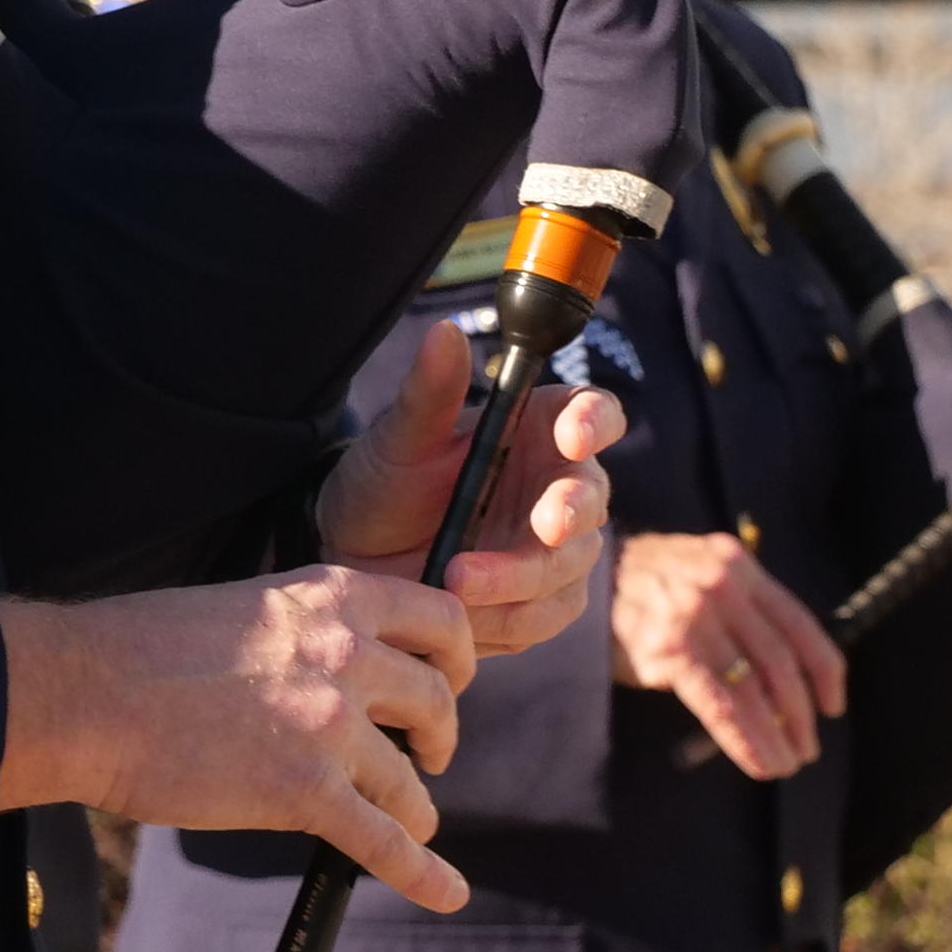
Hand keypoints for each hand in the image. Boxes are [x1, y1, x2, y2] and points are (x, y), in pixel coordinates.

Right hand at [0, 569, 483, 910]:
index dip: (456, 657)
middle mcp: (345, 652)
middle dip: (441, 734)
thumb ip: (303, 633)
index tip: (450, 680)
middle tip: (428, 753)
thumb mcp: (245, 609)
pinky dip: (424, 873)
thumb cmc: (140, 651)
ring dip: (414, 806)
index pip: (440, 619)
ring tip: (408, 821)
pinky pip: (386, 841)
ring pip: (408, 780)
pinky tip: (447, 892)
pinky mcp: (306, 792)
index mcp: (330, 596)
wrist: (84, 694)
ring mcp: (330, 724)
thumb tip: (334, 674)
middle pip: (437, 699)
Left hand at [311, 320, 619, 656]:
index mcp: (538, 428)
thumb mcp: (397, 439)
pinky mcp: (540, 602)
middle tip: (544, 526)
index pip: (592, 414)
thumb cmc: (381, 485)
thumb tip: (445, 332)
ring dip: (522, 579)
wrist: (356, 561)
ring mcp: (554, 548)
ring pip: (570, 566)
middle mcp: (557, 485)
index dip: (596, 422)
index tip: (574, 435)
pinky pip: (547, 615)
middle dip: (571, 513)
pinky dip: (509, 618)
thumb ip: (428, 392)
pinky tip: (464, 614)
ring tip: (456, 582)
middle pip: (592, 497)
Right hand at [608, 531, 845, 779]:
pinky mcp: (668, 650)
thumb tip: (784, 681)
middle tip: (807, 748)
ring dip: (777, 735)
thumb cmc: (647, 587)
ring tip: (785, 764)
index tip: (834, 706)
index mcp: (739, 567)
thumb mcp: (701, 574)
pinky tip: (758, 763)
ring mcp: (694, 617)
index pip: (798, 624)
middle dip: (801, 713)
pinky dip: (744, 739)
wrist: (583, 578)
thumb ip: (743, 610)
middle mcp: (721, 586)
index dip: (824, 671)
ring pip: (753, 688)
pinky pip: (720, 704)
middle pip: (779, 661)